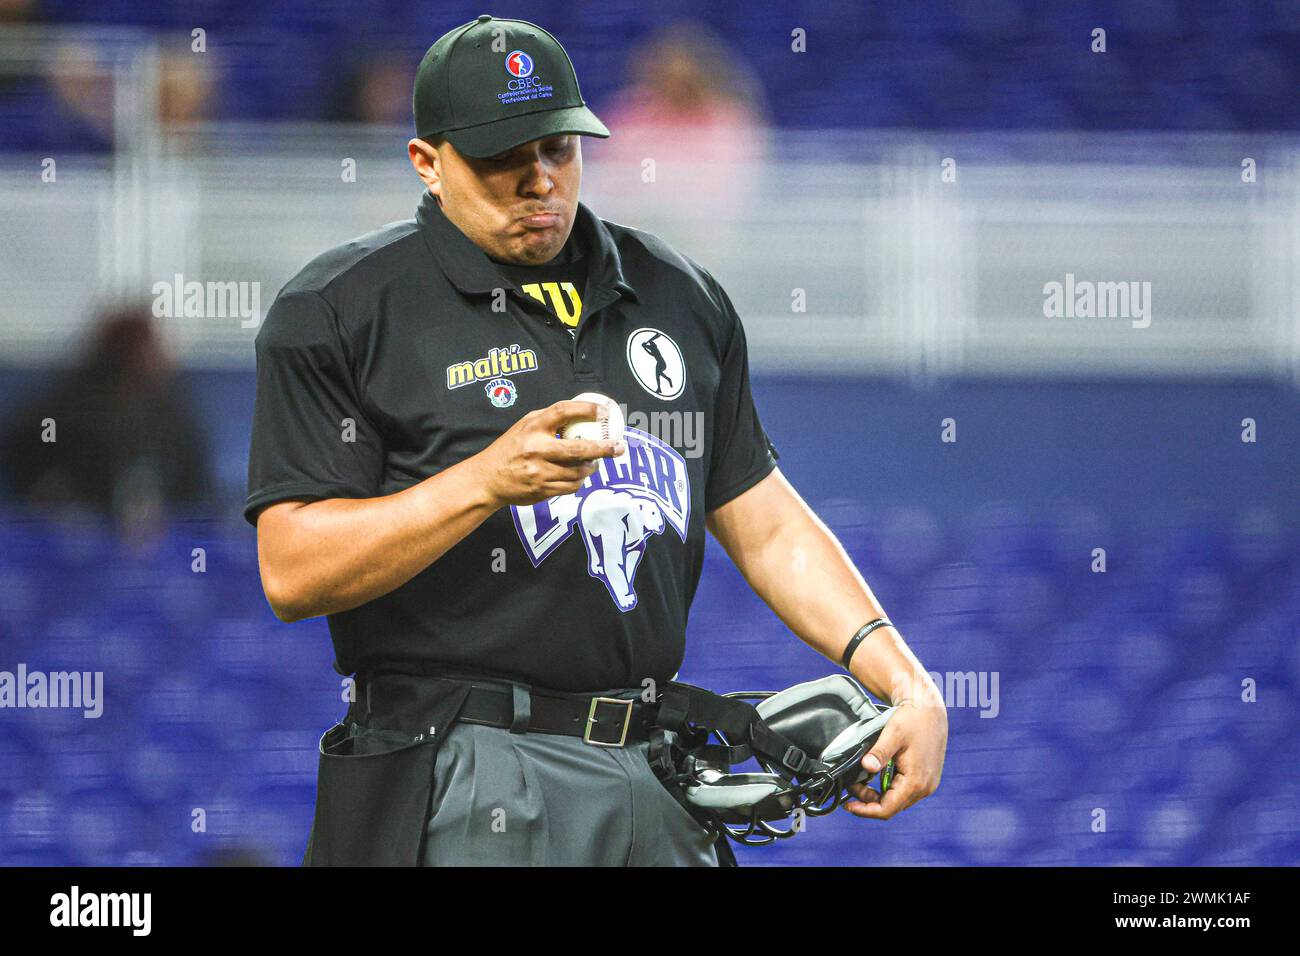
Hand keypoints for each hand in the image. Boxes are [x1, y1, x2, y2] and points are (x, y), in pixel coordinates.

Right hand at [471, 400, 624, 506]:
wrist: (488, 479)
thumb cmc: (510, 448)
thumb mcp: (524, 426)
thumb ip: (549, 419)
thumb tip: (583, 412)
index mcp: (533, 427)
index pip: (564, 412)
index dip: (587, 410)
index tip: (605, 412)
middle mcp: (536, 449)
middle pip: (579, 449)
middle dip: (604, 448)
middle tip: (619, 447)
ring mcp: (539, 472)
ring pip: (578, 472)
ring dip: (591, 467)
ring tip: (595, 462)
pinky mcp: (542, 490)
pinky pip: (571, 487)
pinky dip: (579, 481)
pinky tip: (580, 475)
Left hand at [844, 692, 947, 819]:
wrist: (929, 710)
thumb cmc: (912, 719)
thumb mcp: (893, 734)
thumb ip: (880, 753)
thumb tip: (866, 767)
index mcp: (916, 781)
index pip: (887, 808)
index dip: (865, 810)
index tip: (848, 805)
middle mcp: (925, 787)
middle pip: (892, 807)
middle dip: (868, 801)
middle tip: (851, 786)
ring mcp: (927, 784)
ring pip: (898, 801)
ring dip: (878, 795)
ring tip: (860, 781)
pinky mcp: (926, 779)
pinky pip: (904, 792)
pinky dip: (888, 789)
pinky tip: (876, 777)